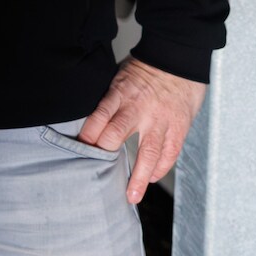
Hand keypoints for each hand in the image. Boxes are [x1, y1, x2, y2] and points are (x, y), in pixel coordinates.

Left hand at [80, 58, 206, 204]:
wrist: (178, 59)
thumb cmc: (145, 69)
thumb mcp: (119, 77)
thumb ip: (107, 99)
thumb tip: (89, 121)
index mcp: (120, 93)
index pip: (98, 116)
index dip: (87, 135)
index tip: (77, 151)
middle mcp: (138, 108)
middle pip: (117, 134)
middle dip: (105, 154)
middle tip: (96, 175)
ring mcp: (160, 120)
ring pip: (148, 152)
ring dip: (138, 177)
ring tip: (131, 196)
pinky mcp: (178, 127)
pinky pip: (169, 153)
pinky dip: (160, 168)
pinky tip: (151, 179)